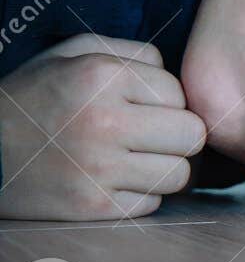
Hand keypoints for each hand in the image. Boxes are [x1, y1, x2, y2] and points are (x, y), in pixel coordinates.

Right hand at [0, 35, 206, 220]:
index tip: (141, 107)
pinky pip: (153, 203)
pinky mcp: (94, 207)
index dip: (165, 101)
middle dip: (177, 136)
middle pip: (193, 135)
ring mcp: (99, 169)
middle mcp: (104, 121)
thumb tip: (178, 77)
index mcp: (101, 76)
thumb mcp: (72, 54)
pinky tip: (112, 182)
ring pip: (180, 174)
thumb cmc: (34, 98)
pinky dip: (139, 195)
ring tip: (132, 160)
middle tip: (151, 137)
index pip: (179, 93)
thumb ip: (132, 53)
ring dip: (163, 168)